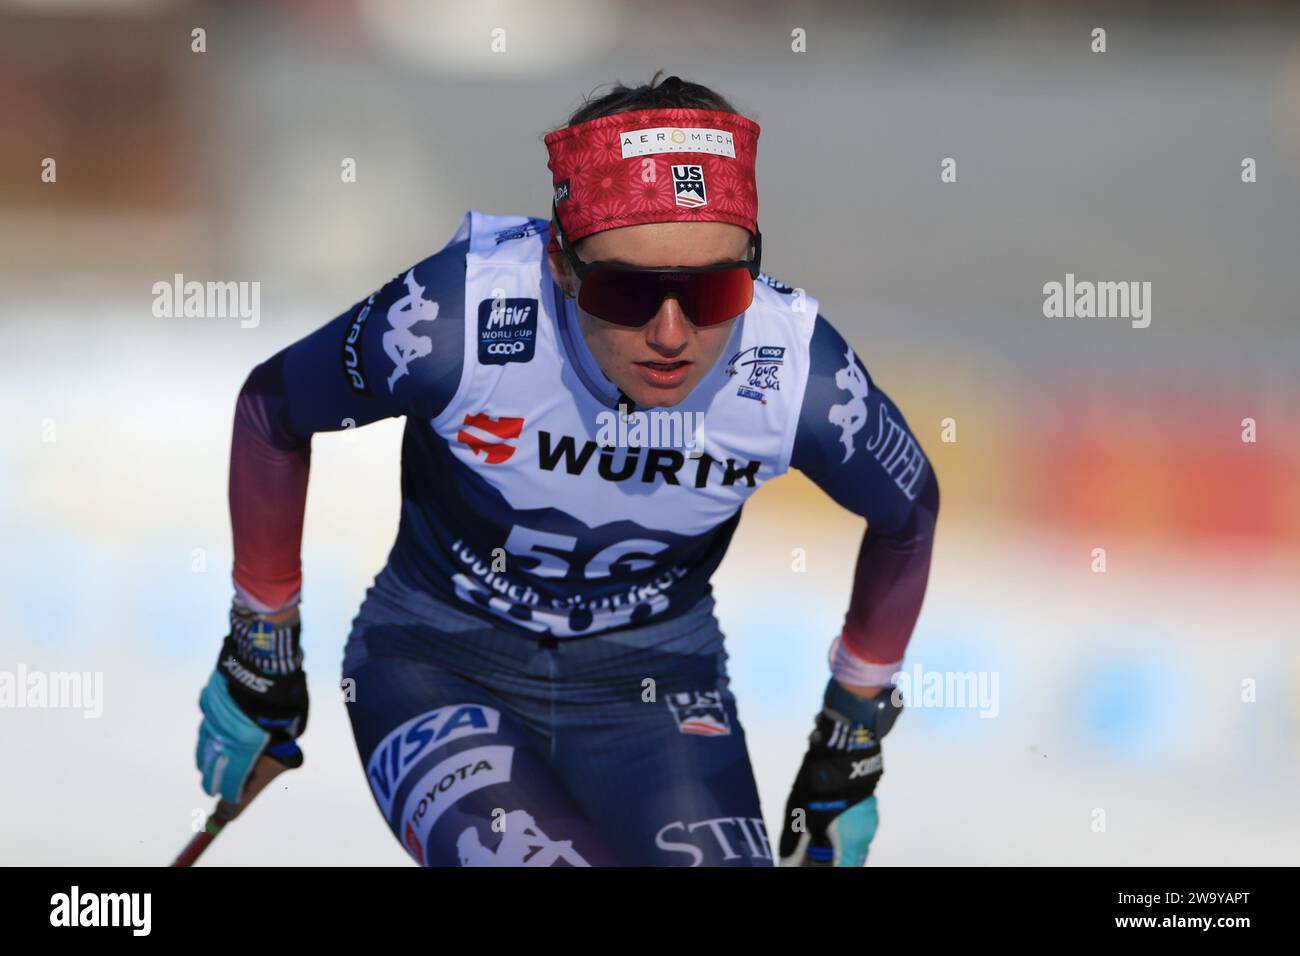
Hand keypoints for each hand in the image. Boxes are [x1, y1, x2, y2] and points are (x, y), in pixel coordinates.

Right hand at [196, 604, 307, 802]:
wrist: (267, 657)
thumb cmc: (286, 697)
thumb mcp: (291, 732)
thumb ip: (277, 754)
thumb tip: (265, 767)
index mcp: (244, 751)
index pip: (231, 790)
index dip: (230, 805)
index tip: (227, 814)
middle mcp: (221, 739)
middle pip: (210, 774)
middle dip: (217, 785)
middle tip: (222, 790)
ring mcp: (210, 720)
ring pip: (204, 750)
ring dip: (211, 760)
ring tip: (219, 765)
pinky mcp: (206, 702)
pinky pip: (207, 724)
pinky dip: (213, 732)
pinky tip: (223, 729)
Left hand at [778, 680, 901, 866]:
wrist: (846, 746)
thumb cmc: (820, 782)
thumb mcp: (802, 812)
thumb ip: (794, 841)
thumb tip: (785, 862)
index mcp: (851, 843)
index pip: (842, 868)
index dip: (823, 869)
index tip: (808, 866)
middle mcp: (864, 836)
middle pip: (848, 860)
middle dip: (828, 862)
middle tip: (806, 859)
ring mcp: (869, 821)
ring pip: (853, 847)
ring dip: (836, 850)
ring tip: (813, 845)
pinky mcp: (868, 808)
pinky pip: (855, 832)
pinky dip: (841, 837)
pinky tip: (824, 830)